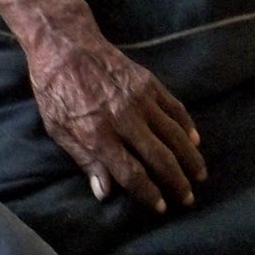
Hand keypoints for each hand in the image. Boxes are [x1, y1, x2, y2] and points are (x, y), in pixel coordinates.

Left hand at [25, 18, 204, 211]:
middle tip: (187, 199)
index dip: (149, 193)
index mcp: (97, 135)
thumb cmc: (55, 92)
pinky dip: (187, 126)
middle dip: (176, 182)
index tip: (161, 207)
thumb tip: (105, 193)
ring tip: (199, 176)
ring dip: (190, 158)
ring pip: (174, 135)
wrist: (65, 47)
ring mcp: (139, 99)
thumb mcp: (58, 130)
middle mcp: (123, 119)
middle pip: (159, 158)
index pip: (131, 173)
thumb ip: (84, 160)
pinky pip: (175, 109)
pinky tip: (195, 141)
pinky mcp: (148, 83)